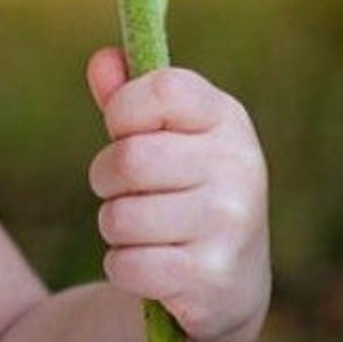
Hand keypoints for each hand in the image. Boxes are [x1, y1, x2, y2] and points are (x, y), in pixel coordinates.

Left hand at [87, 49, 270, 341]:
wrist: (225, 281)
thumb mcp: (159, 134)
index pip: (162, 89)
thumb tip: (102, 61)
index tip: (123, 129)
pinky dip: (122, 267)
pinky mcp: (213, 278)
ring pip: (120, 216)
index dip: (123, 109)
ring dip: (113, 225)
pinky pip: (127, 264)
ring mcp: (231, 225)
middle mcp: (239, 168)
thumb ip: (125, 95)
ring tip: (144, 229)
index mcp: (226, 119)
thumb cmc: (179, 187)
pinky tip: (152, 266)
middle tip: (124, 189)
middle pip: (128, 159)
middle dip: (105, 177)